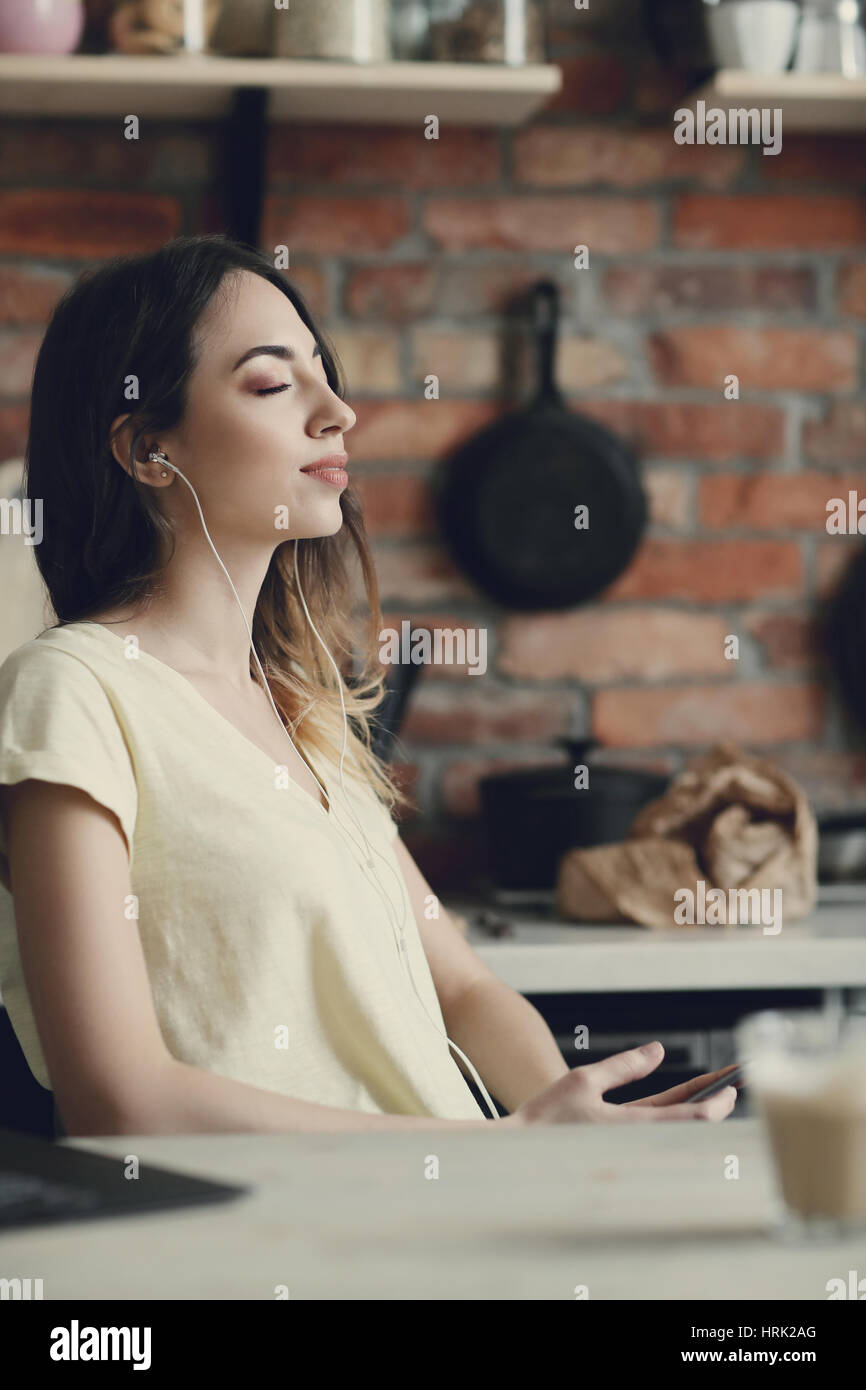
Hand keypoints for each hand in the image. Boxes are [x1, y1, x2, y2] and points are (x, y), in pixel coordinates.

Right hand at [504, 1041, 737, 1126]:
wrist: (518, 1152)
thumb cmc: (546, 1118)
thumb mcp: (584, 1080)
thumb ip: (624, 1067)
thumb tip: (658, 1051)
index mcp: (633, 1128)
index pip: (693, 1119)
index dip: (717, 1102)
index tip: (733, 1086)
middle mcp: (638, 1144)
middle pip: (690, 1124)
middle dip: (714, 1102)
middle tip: (737, 1080)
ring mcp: (631, 1148)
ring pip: (675, 1126)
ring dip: (698, 1108)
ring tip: (717, 1086)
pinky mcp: (620, 1146)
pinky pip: (657, 1129)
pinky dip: (676, 1113)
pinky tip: (685, 1098)